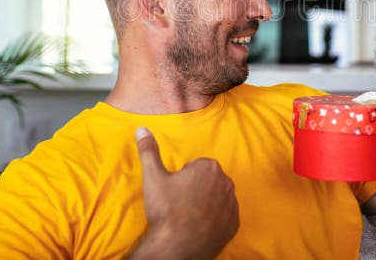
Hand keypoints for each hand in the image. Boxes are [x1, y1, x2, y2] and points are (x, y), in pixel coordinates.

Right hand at [130, 127, 238, 259]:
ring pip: (218, 198)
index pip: (196, 167)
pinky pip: (225, 216)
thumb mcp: (153, 177)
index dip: (183, 178)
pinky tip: (200, 226)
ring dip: (207, 203)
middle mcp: (226, 183)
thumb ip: (149, 150)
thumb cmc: (166, 210)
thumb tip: (142, 128)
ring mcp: (232, 205)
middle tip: (180, 204)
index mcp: (209, 167)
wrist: (176, 247)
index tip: (175, 191)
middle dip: (197, 188)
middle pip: (209, 181)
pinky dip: (215, 219)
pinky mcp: (234, 225)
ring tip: (189, 216)